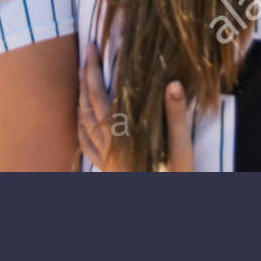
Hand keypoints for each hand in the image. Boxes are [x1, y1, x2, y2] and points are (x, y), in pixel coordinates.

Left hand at [77, 44, 193, 170]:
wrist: (160, 214)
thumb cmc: (172, 180)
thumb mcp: (181, 150)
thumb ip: (176, 117)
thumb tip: (173, 83)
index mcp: (122, 135)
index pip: (100, 94)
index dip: (95, 69)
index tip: (94, 47)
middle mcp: (107, 145)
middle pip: (88, 104)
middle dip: (85, 75)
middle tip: (87, 52)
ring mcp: (103, 158)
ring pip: (82, 122)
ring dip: (80, 96)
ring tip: (81, 76)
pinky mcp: (105, 169)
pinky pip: (85, 144)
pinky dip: (80, 126)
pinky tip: (80, 119)